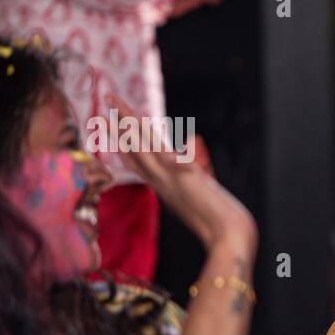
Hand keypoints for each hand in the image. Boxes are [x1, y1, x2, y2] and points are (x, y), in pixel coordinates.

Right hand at [106, 94, 255, 252]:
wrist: (226, 233)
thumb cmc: (216, 224)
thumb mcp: (196, 203)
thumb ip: (188, 189)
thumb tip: (189, 174)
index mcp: (162, 187)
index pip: (135, 162)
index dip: (122, 143)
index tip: (113, 126)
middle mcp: (159, 182)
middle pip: (131, 149)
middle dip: (117, 125)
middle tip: (108, 100)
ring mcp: (166, 178)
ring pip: (138, 146)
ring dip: (125, 122)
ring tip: (113, 102)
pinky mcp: (179, 175)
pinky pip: (158, 151)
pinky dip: (147, 136)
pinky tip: (138, 118)